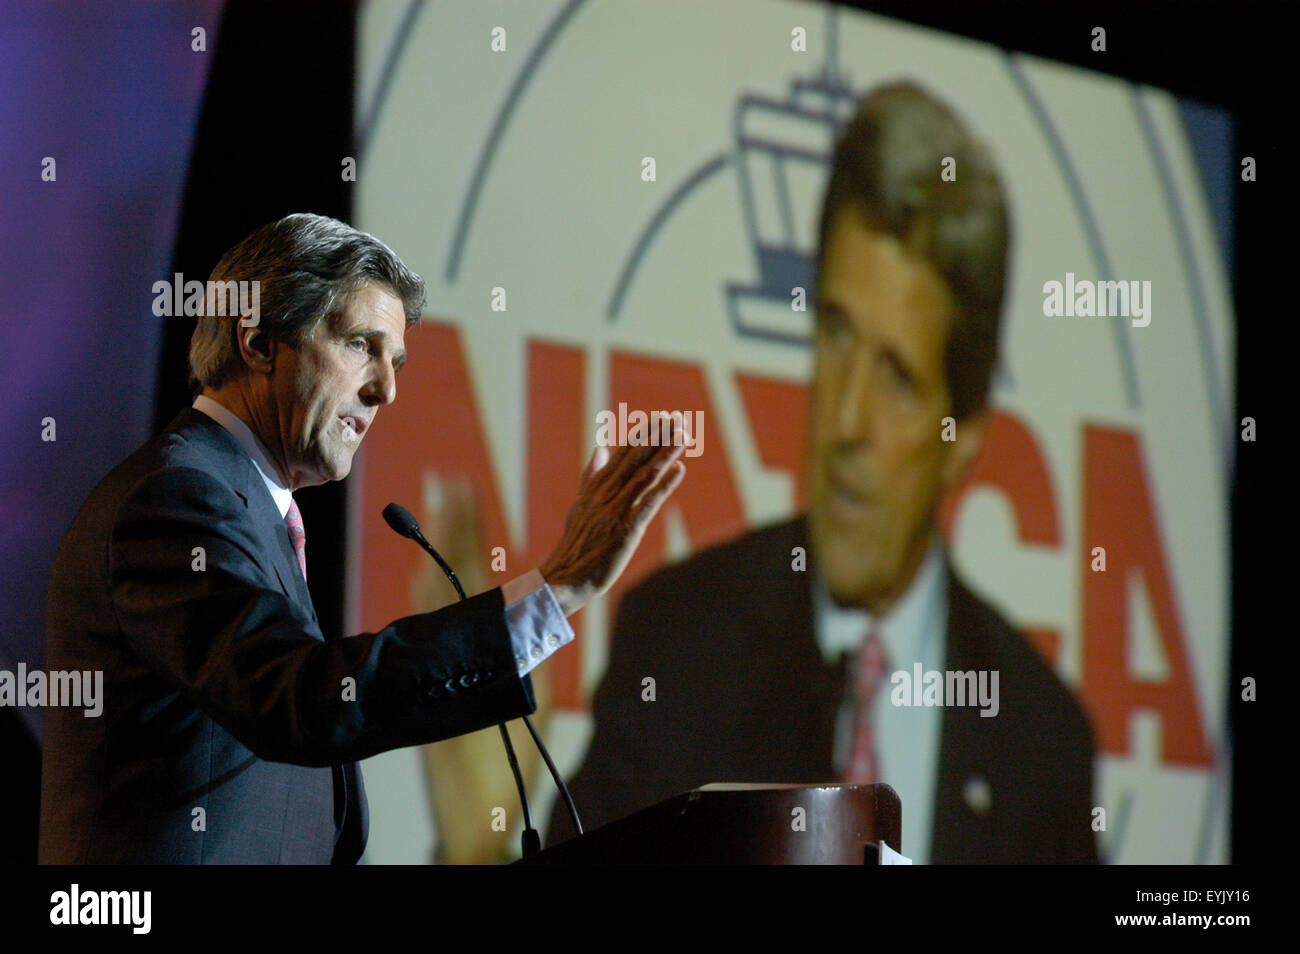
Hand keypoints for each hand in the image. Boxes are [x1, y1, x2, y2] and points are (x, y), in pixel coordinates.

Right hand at [540, 413, 686, 615]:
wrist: (566, 575)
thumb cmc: (576, 542)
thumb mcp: (580, 503)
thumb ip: (591, 476)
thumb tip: (601, 448)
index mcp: (596, 487)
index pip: (622, 454)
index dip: (643, 435)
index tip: (659, 418)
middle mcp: (606, 494)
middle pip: (635, 459)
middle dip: (656, 437)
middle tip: (675, 418)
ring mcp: (616, 510)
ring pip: (645, 475)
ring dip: (665, 454)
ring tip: (682, 435)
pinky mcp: (626, 529)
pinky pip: (649, 502)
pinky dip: (665, 485)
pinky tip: (680, 469)